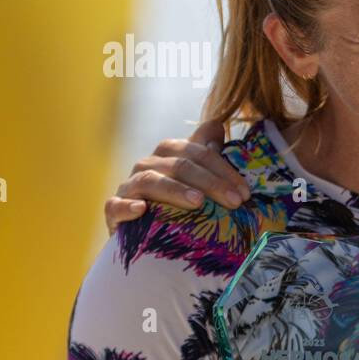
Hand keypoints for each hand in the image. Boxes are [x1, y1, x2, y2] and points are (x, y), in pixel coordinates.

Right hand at [104, 119, 248, 233]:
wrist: (147, 235)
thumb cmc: (180, 204)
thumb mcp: (198, 180)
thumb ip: (208, 153)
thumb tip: (217, 124)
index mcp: (168, 153)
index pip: (198, 152)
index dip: (223, 170)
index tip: (245, 193)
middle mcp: (147, 165)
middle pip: (179, 165)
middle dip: (211, 183)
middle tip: (235, 202)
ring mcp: (129, 187)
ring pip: (150, 181)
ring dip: (175, 190)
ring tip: (198, 202)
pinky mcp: (113, 210)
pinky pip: (115, 205)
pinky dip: (127, 207)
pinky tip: (142, 210)